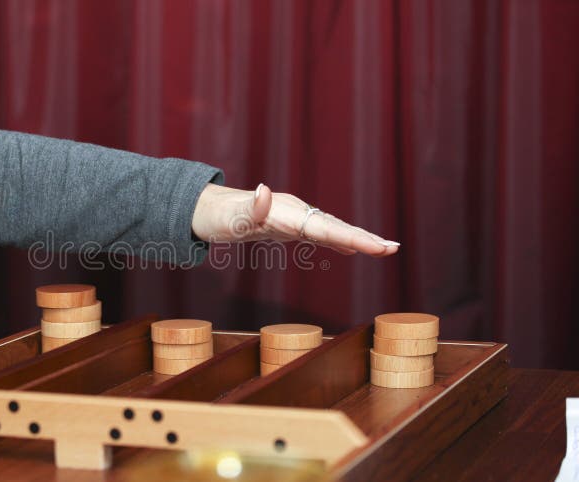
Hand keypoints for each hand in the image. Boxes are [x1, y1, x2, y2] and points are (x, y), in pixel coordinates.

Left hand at [191, 183, 399, 256]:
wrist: (210, 209)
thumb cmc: (219, 216)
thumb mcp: (230, 216)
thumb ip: (250, 207)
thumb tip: (265, 191)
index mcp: (287, 213)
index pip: (326, 228)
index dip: (352, 238)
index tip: (377, 246)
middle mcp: (296, 212)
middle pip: (336, 227)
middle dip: (365, 238)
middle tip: (394, 249)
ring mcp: (295, 217)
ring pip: (332, 229)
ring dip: (359, 238)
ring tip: (386, 248)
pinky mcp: (291, 225)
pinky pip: (321, 233)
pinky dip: (340, 240)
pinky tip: (352, 248)